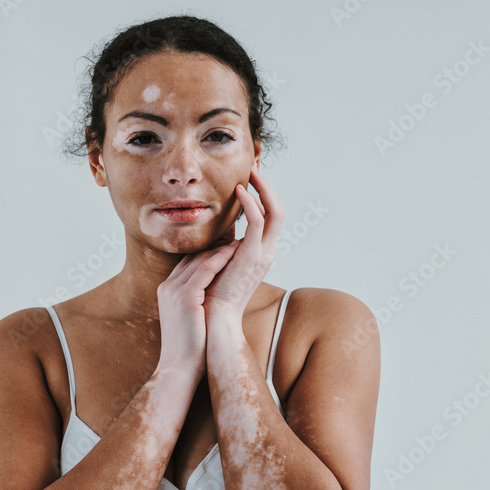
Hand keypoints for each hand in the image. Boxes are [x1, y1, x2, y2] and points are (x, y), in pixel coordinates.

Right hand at [156, 237, 241, 380]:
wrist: (179, 369)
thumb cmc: (190, 348)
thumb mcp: (190, 318)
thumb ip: (197, 300)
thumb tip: (214, 293)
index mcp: (168, 290)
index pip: (189, 262)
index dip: (209, 251)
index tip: (229, 242)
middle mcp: (168, 286)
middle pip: (194, 256)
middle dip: (216, 244)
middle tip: (238, 233)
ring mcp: (174, 290)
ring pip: (200, 259)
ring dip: (222, 247)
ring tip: (241, 238)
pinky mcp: (185, 296)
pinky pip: (205, 270)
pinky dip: (222, 258)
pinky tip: (237, 251)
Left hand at [203, 165, 284, 324]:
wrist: (213, 320)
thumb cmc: (211, 296)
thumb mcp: (219, 266)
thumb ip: (222, 249)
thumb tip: (215, 235)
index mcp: (260, 255)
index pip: (268, 219)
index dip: (262, 197)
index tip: (250, 180)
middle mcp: (267, 253)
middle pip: (278, 211)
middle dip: (268, 188)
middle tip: (254, 169)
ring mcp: (263, 254)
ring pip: (275, 212)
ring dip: (263, 189)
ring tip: (250, 173)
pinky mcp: (252, 256)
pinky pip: (258, 221)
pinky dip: (251, 203)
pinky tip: (239, 191)